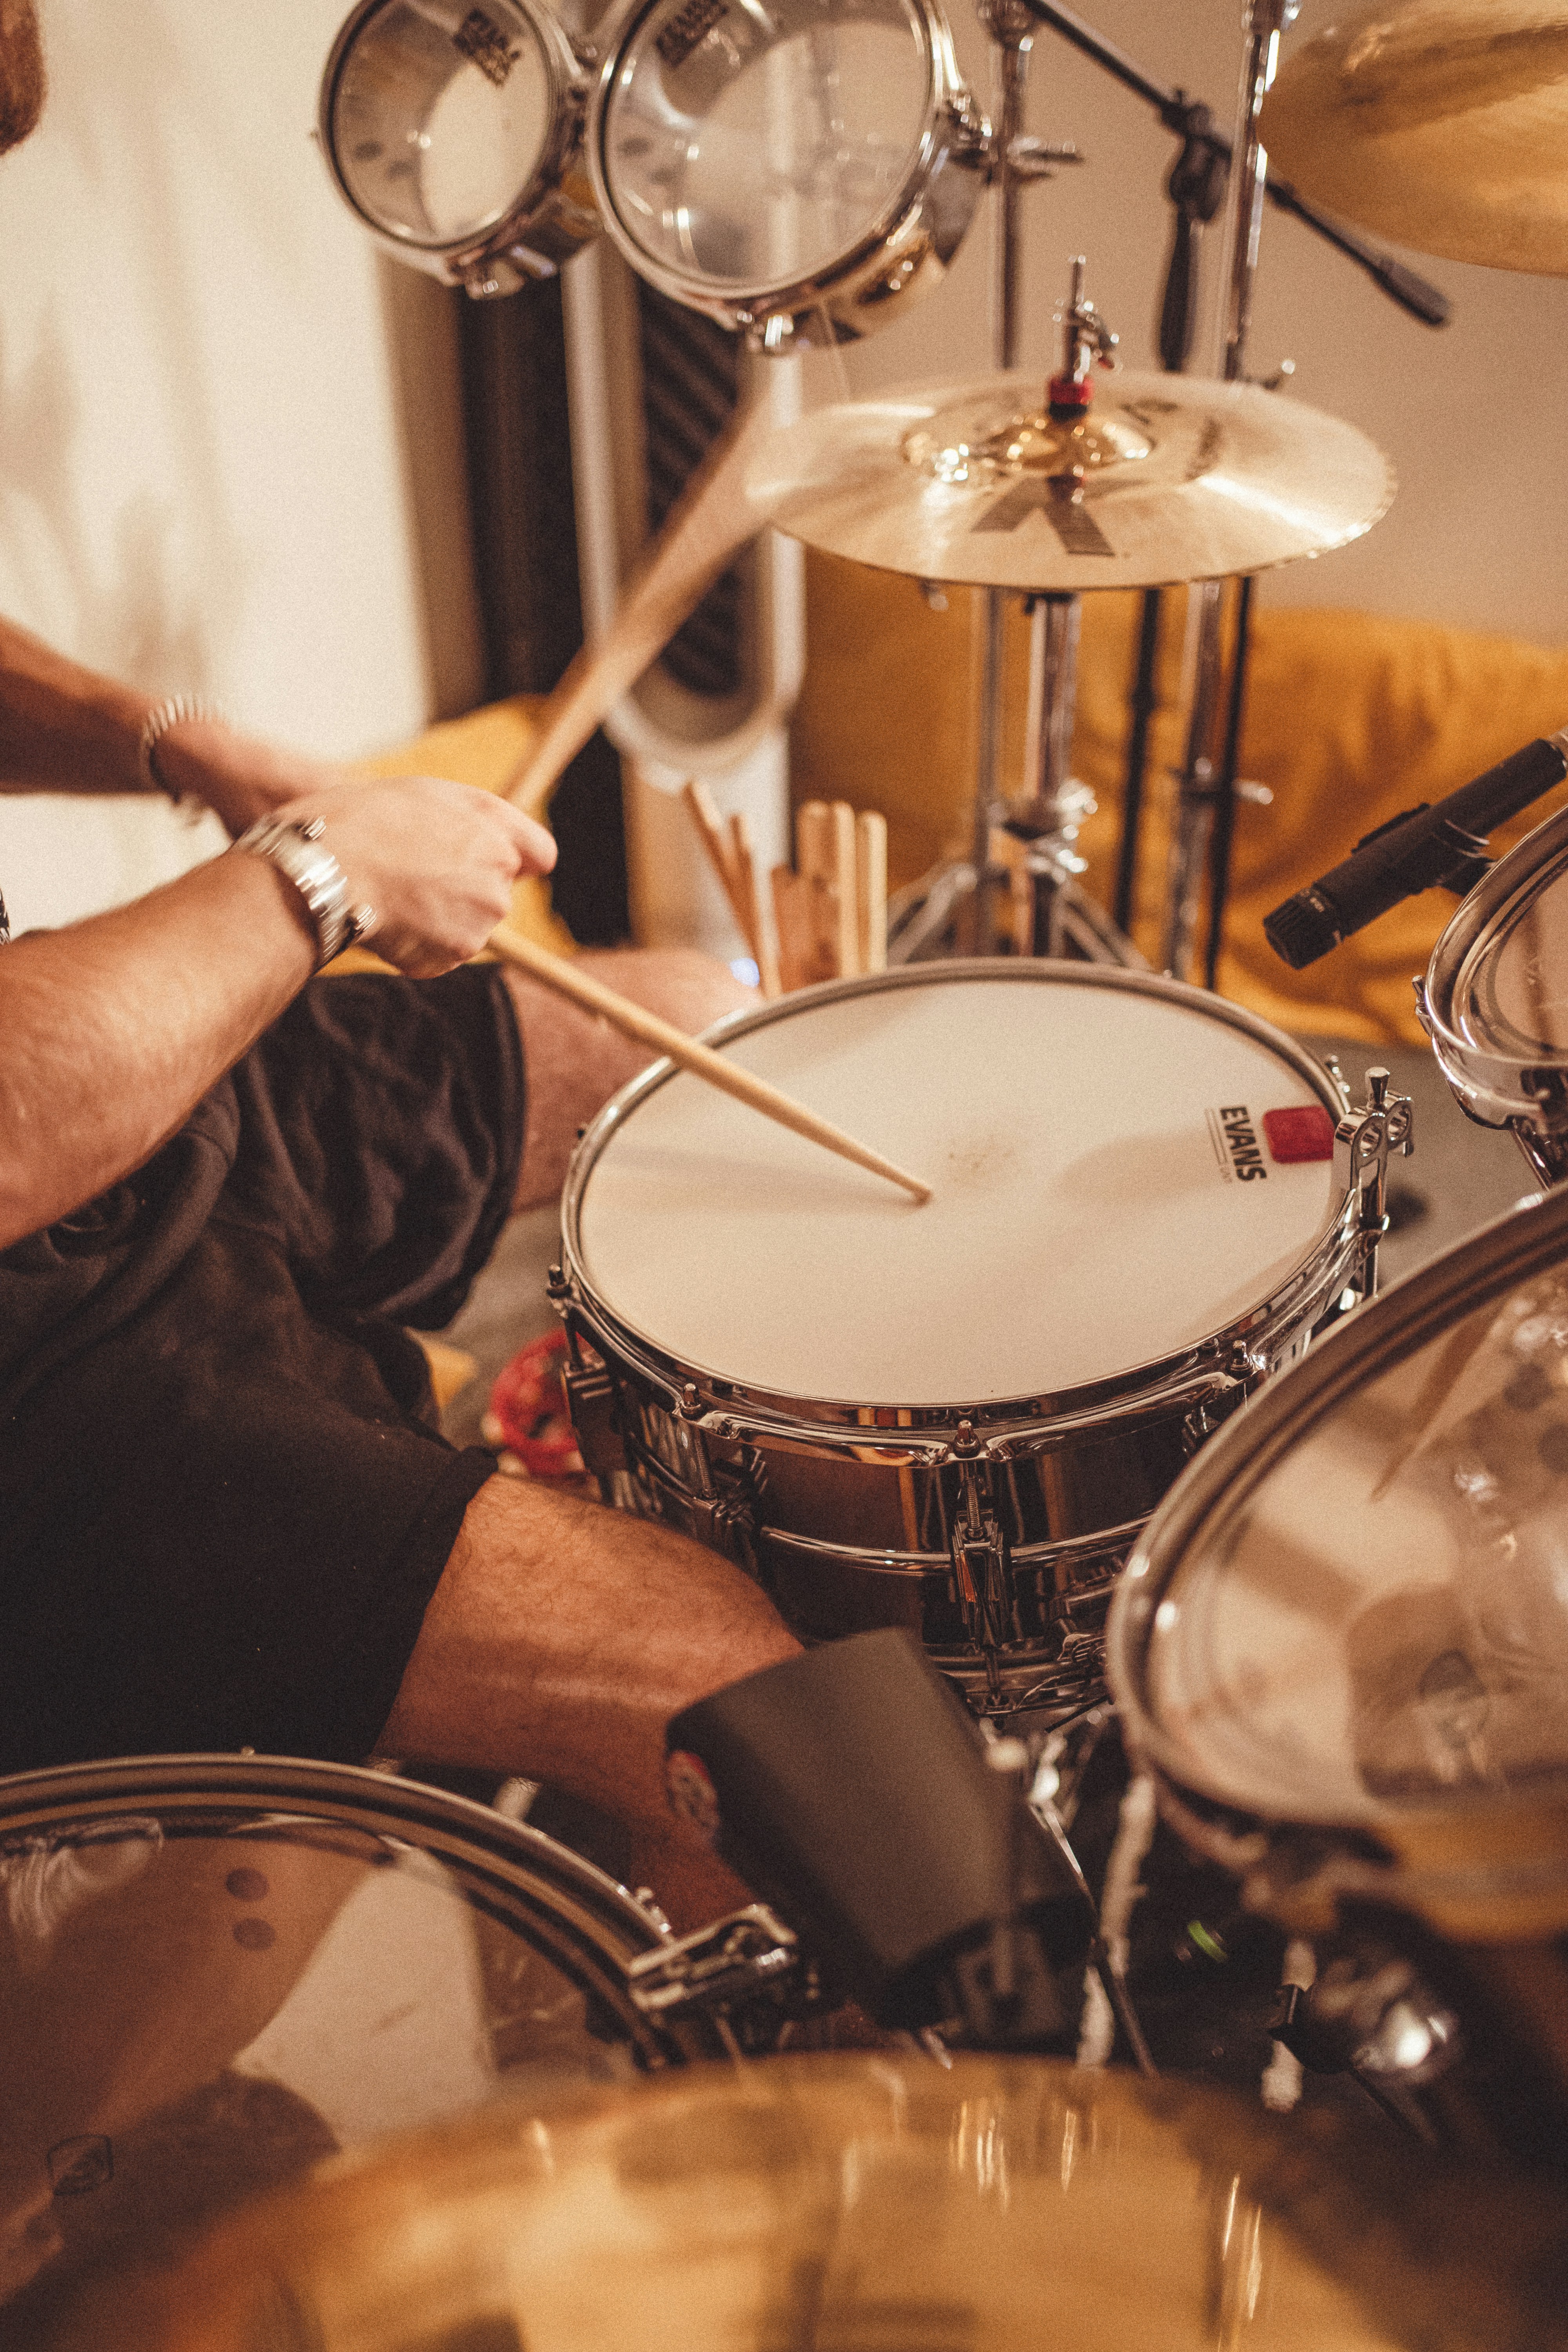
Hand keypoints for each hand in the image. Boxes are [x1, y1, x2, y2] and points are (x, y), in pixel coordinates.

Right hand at [268, 774, 556, 975]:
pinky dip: (419, 944)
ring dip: (439, 918)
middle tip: (410, 875)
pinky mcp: (453, 955)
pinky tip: (387, 921)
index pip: (539, 854)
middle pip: (497, 892)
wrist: (324, 869)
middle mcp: (498, 876)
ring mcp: (478, 921)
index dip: (516, 858)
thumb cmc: (358, 821)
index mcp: (494, 829)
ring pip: (469, 924)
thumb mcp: (423, 795)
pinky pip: (442, 952)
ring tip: (392, 897)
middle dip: (464, 887)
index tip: (487, 860)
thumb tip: (498, 848)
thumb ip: (471, 819)